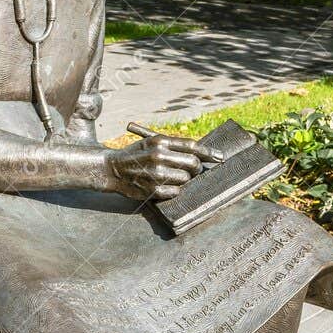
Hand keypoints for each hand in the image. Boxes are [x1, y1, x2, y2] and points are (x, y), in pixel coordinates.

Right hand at [104, 133, 220, 200]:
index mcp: (160, 141)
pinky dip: (173, 190)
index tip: (219, 157)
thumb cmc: (136, 155)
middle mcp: (159, 156)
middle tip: (192, 170)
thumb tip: (200, 153)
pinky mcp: (153, 189)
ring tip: (170, 176)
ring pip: (185, 178)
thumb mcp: (151, 142)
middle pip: (193, 164)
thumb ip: (173, 146)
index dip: (209, 153)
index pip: (192, 146)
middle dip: (196, 168)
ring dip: (182, 179)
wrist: (112, 169)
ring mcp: (156, 174)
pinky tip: (162, 185)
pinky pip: (176, 191)